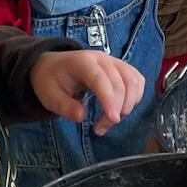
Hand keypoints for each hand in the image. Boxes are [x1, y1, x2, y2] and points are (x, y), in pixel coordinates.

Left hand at [29, 51, 145, 136]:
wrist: (52, 65)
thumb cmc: (51, 80)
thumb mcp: (50, 96)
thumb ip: (64, 107)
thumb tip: (81, 116)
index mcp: (83, 62)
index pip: (101, 79)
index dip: (109, 99)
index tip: (112, 120)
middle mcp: (102, 58)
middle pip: (120, 82)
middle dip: (117, 109)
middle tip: (101, 129)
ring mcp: (113, 61)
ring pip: (133, 80)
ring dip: (129, 104)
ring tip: (112, 120)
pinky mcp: (120, 67)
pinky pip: (137, 79)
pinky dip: (136, 95)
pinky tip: (124, 108)